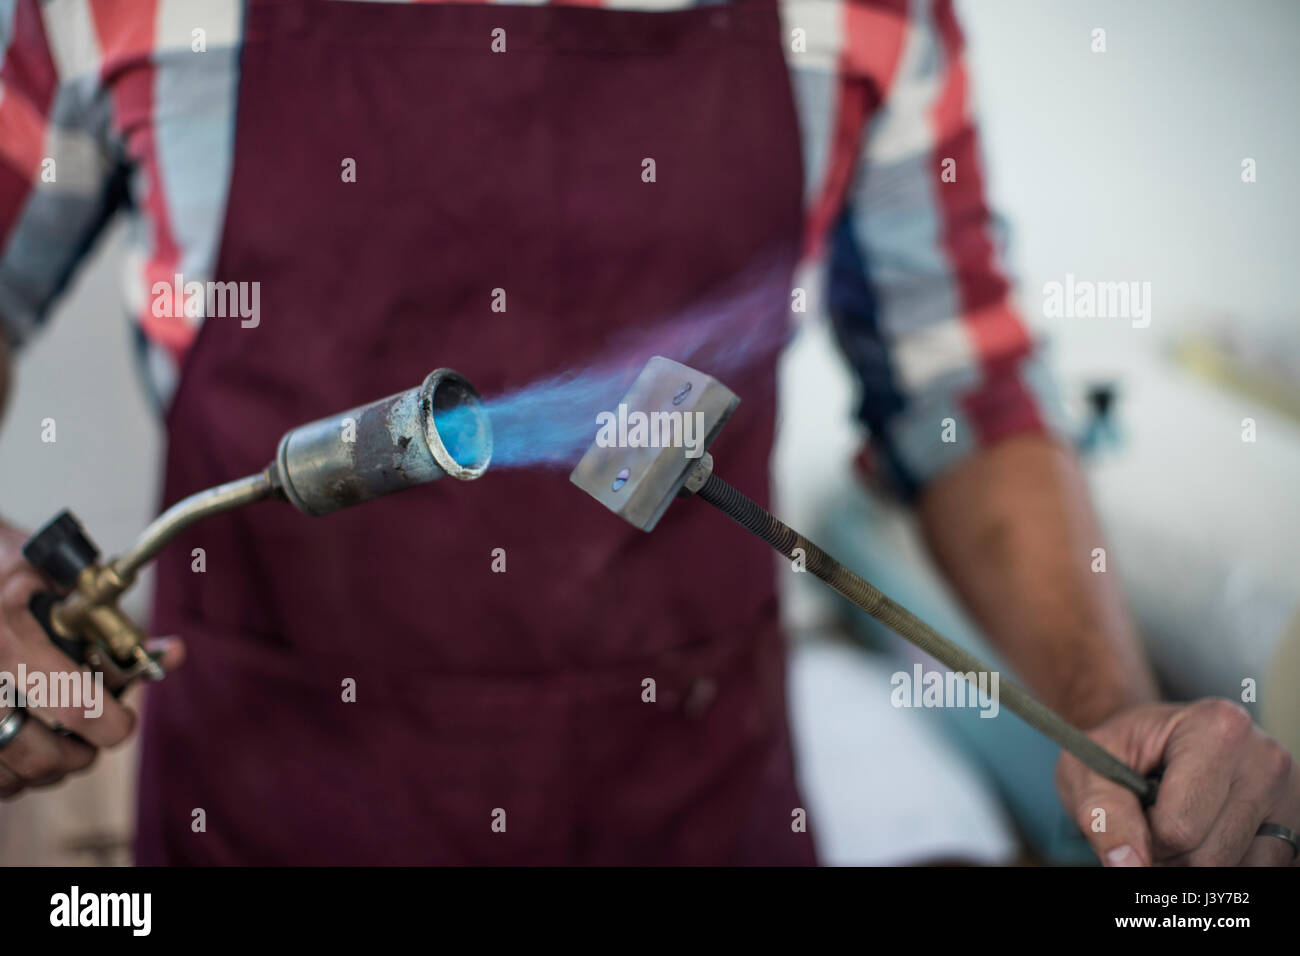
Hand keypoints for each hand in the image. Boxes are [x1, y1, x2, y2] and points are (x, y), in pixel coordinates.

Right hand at [0, 519, 183, 797]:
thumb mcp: (43, 566)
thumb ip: (102, 608)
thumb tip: (169, 653)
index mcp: (10, 640)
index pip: (75, 706)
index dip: (111, 724)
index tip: (121, 721)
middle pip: (41, 758)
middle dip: (78, 755)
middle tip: (89, 740)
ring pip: (9, 776)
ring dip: (41, 768)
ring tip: (56, 745)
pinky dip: (8, 774)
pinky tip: (19, 748)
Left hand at [1056, 698, 1298, 865]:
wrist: (1151, 741)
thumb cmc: (1121, 752)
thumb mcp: (1089, 770)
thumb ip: (1101, 813)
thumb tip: (1127, 865)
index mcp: (1217, 726)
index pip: (1179, 826)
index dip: (1144, 836)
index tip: (1135, 814)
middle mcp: (1264, 756)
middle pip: (1211, 855)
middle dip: (1170, 854)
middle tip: (1152, 825)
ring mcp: (1288, 790)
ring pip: (1238, 869)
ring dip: (1197, 863)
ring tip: (1179, 826)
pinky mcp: (1295, 819)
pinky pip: (1263, 871)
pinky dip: (1227, 865)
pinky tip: (1207, 835)